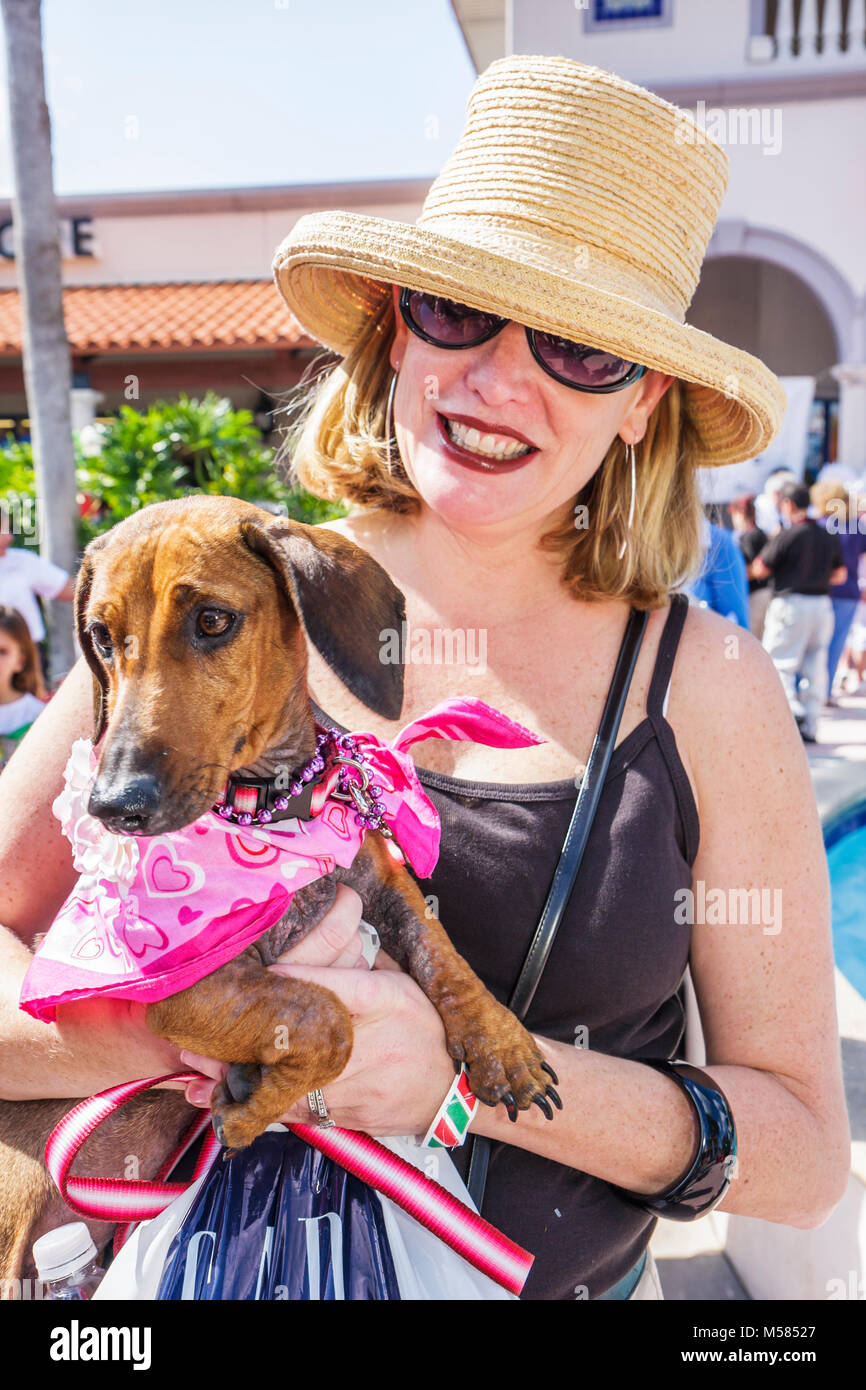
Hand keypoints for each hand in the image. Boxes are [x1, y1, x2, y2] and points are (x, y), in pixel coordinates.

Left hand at [181, 885, 453, 1132]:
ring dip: (238, 1078)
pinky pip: (293, 1113)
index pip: (340, 987)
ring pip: (290, 1083)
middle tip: (201, 1029)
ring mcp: (356, 1086)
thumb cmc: (422, 1028)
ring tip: (192, 1067)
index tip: (258, 975)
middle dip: (248, 1039)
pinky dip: (252, 1109)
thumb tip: (321, 926)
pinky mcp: (344, 1116)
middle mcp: (370, 1043)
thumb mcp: (400, 984)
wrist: (451, 1092)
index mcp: (387, 1000)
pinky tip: (214, 1103)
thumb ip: (358, 964)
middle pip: (303, 1040)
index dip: (298, 981)